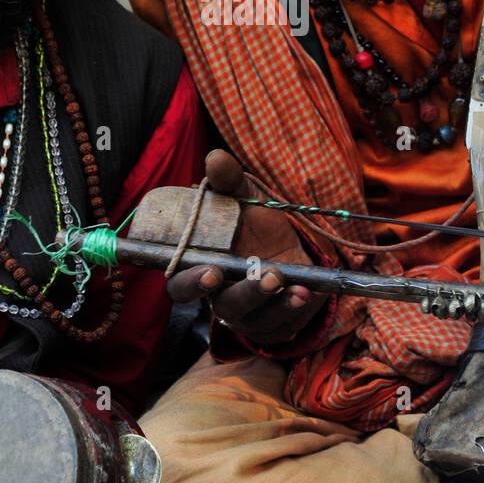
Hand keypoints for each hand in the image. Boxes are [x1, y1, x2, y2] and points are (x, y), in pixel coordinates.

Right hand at [166, 150, 325, 344]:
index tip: (207, 269)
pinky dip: (290, 306)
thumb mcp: (246, 199)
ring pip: (248, 314)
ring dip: (260, 296)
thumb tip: (214, 158)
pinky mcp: (275, 324)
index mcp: (202, 266)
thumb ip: (229, 182)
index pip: (180, 281)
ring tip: (277, 276)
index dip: (187, 280)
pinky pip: (279, 322)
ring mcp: (248, 314)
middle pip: (214, 304)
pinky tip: (303, 291)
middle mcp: (220, 295)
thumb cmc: (258, 227)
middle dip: (225, 291)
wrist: (297, 252)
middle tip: (233, 274)